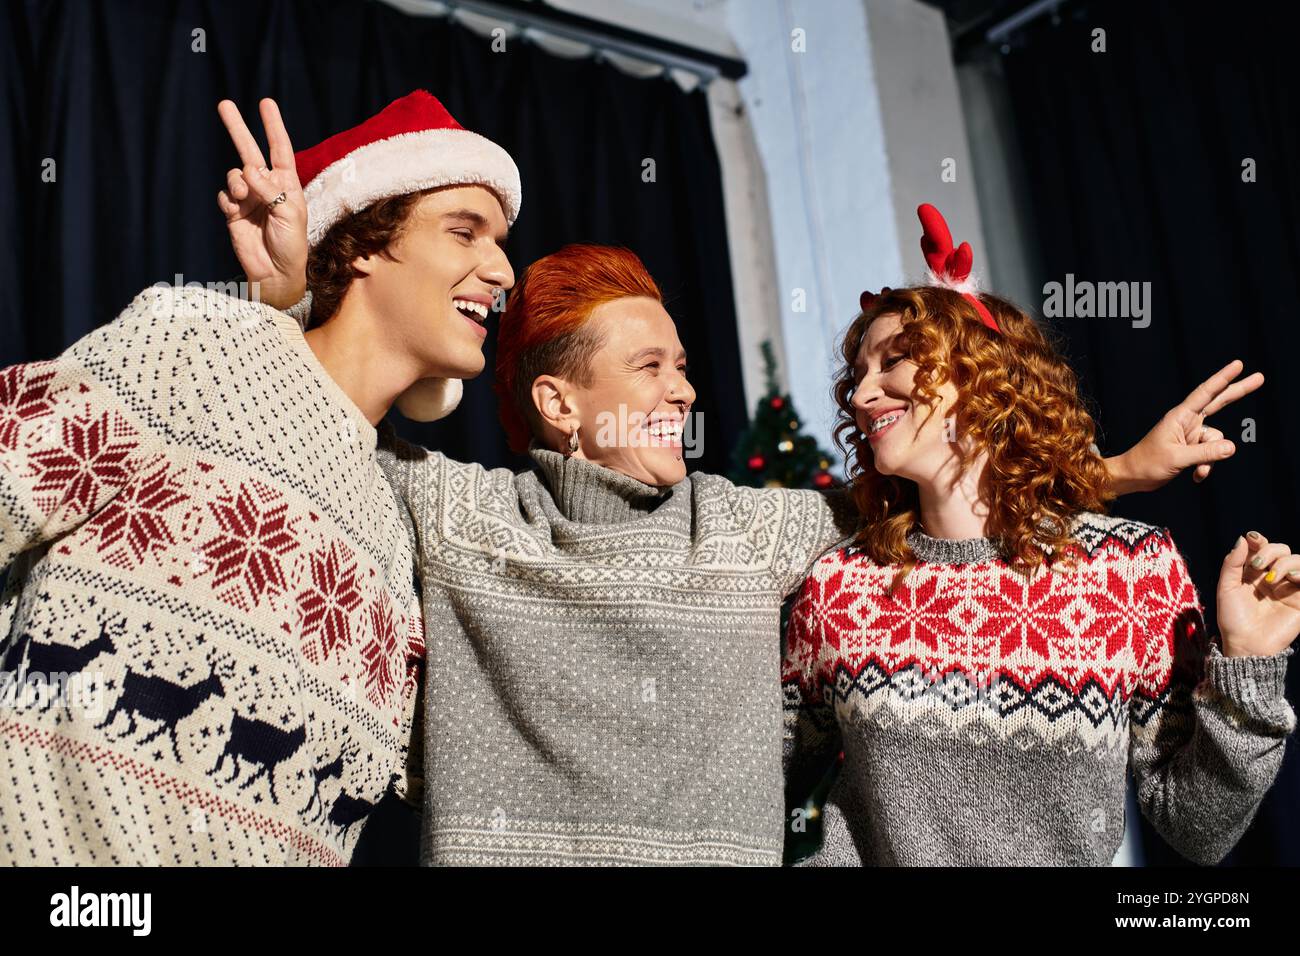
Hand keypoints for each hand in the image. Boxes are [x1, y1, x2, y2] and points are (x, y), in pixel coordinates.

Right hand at [216, 98, 307, 310]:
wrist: (275, 273)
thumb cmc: (292, 245)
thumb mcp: (289, 215)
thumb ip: (270, 190)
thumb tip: (248, 169)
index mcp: (286, 184)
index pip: (279, 149)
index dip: (273, 126)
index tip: (265, 103)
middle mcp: (267, 187)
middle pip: (249, 151)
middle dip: (237, 128)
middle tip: (224, 104)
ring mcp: (249, 198)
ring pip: (234, 175)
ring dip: (236, 182)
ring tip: (243, 198)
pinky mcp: (234, 212)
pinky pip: (224, 196)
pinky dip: (228, 200)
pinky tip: (235, 212)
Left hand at [1108, 360, 1263, 493]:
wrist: (1133, 477)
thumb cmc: (1148, 463)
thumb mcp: (1178, 459)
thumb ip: (1205, 453)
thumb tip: (1232, 447)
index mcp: (1180, 416)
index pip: (1205, 393)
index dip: (1223, 378)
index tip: (1238, 364)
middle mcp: (1187, 421)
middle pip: (1219, 402)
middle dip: (1239, 391)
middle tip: (1260, 377)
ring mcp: (1190, 434)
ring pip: (1216, 441)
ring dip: (1210, 458)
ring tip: (1196, 471)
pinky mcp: (1191, 447)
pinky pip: (1210, 454)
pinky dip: (1206, 466)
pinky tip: (1195, 476)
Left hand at [1217, 531, 1299, 656]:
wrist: (1247, 644)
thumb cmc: (1233, 618)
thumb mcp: (1226, 588)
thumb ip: (1233, 563)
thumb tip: (1243, 538)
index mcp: (1253, 574)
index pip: (1261, 548)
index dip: (1259, 540)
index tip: (1252, 538)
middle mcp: (1272, 577)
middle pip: (1281, 550)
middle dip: (1270, 551)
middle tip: (1258, 565)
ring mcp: (1288, 587)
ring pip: (1297, 560)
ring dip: (1284, 561)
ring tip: (1272, 575)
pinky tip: (1289, 577)